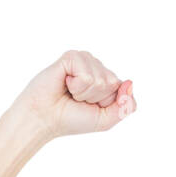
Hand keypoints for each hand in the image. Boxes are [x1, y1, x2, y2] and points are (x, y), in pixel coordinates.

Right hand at [11, 49, 135, 140]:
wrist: (45, 118)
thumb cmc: (71, 119)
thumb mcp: (105, 120)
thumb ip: (125, 106)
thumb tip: (130, 82)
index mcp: (106, 80)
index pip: (123, 89)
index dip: (107, 104)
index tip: (90, 107)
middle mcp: (96, 67)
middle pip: (113, 82)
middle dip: (96, 98)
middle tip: (78, 100)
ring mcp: (84, 60)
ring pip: (101, 78)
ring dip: (84, 93)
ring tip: (70, 93)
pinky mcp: (71, 56)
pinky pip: (86, 74)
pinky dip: (76, 86)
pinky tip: (65, 84)